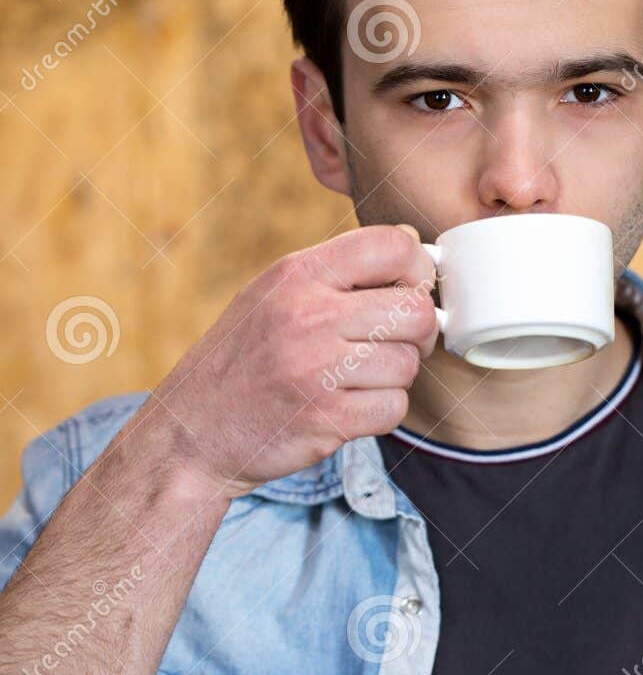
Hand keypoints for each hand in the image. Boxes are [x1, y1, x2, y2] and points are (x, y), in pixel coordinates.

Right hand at [145, 224, 438, 498]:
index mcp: (297, 274)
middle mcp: (308, 314)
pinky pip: (394, 408)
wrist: (191, 432)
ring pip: (408, 364)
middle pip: (414, 310)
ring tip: (359, 380)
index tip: (411, 292)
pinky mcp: (327, 418)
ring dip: (395, 378)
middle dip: (418, 332)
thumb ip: (336, 271)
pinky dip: (381, 412)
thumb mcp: (272, 295)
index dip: (418, 270)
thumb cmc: (241, 362)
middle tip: (398, 344)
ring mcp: (317, 368)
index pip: (393, 247)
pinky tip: (351, 409)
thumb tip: (409, 242)